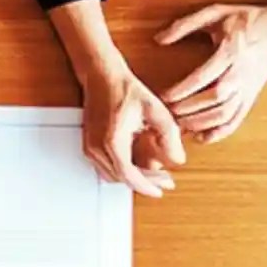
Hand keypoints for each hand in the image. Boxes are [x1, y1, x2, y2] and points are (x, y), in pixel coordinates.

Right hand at [81, 66, 185, 197]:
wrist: (102, 77)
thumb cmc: (124, 89)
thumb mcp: (154, 110)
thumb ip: (169, 136)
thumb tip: (177, 159)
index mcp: (112, 140)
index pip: (129, 175)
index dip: (147, 186)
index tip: (161, 189)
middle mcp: (97, 147)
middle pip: (121, 178)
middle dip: (145, 182)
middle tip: (165, 180)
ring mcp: (90, 148)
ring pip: (112, 176)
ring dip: (133, 178)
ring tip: (154, 174)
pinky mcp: (89, 147)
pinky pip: (105, 169)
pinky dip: (122, 172)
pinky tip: (137, 165)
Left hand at [157, 2, 266, 142]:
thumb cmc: (245, 20)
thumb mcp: (215, 12)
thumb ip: (185, 25)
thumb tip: (158, 39)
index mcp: (231, 51)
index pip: (205, 76)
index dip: (184, 90)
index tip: (165, 97)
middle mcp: (241, 73)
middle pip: (216, 98)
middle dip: (190, 110)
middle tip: (168, 114)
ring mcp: (248, 88)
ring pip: (226, 113)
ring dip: (201, 124)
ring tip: (181, 126)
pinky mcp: (251, 97)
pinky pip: (237, 120)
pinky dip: (220, 133)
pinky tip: (202, 137)